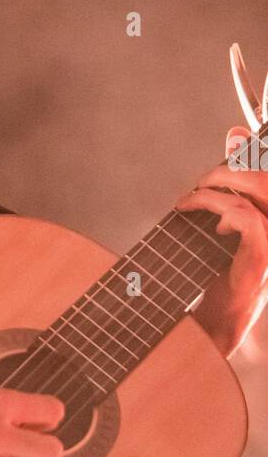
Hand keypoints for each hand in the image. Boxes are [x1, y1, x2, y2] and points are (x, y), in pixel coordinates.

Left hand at [174, 126, 267, 358]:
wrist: (219, 321)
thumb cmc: (224, 270)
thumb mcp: (229, 218)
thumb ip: (236, 180)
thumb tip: (235, 135)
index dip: (259, 150)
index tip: (235, 138)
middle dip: (232, 167)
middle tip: (203, 180)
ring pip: (261, 192)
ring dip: (219, 189)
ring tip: (194, 200)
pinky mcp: (264, 259)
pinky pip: (249, 219)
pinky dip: (223, 211)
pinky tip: (211, 223)